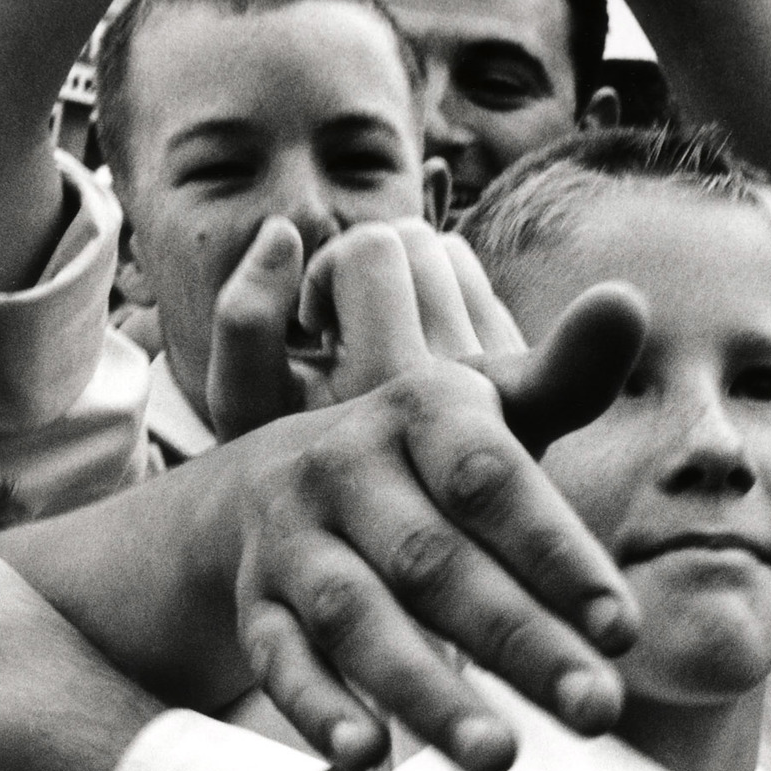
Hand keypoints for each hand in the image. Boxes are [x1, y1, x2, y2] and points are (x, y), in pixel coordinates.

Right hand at [208, 217, 522, 442]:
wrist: (372, 539)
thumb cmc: (295, 463)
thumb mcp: (243, 404)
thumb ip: (243, 317)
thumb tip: (284, 231)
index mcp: (390, 383)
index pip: (373, 253)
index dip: (335, 268)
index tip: (312, 324)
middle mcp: (462, 376)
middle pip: (407, 239)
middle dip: (353, 270)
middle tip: (329, 338)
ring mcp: (503, 373)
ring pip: (448, 250)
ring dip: (398, 278)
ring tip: (364, 343)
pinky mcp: (526, 372)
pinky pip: (474, 281)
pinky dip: (430, 295)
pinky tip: (401, 351)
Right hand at [215, 281, 647, 770]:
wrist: (273, 481)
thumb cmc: (425, 461)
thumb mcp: (488, 413)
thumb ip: (564, 376)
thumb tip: (630, 298)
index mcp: (420, 409)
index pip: (492, 481)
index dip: (557, 554)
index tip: (623, 630)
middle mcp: (345, 465)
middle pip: (436, 563)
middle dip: (520, 642)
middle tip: (598, 715)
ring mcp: (292, 538)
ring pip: (358, 619)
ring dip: (426, 690)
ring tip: (501, 758)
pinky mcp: (254, 603)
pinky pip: (279, 658)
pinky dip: (318, 708)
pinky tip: (370, 760)